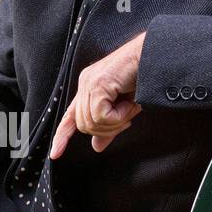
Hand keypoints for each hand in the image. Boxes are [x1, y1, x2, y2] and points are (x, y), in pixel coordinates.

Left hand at [50, 33, 145, 158]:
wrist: (156, 57)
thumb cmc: (145, 79)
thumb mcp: (125, 109)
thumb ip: (109, 126)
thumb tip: (96, 146)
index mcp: (89, 88)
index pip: (70, 116)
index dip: (62, 135)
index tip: (55, 154)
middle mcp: (85, 83)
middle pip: (84, 125)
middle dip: (108, 129)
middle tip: (127, 118)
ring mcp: (90, 82)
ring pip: (92, 123)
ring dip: (116, 122)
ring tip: (130, 108)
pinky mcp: (98, 83)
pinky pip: (101, 115)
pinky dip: (119, 116)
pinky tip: (130, 104)